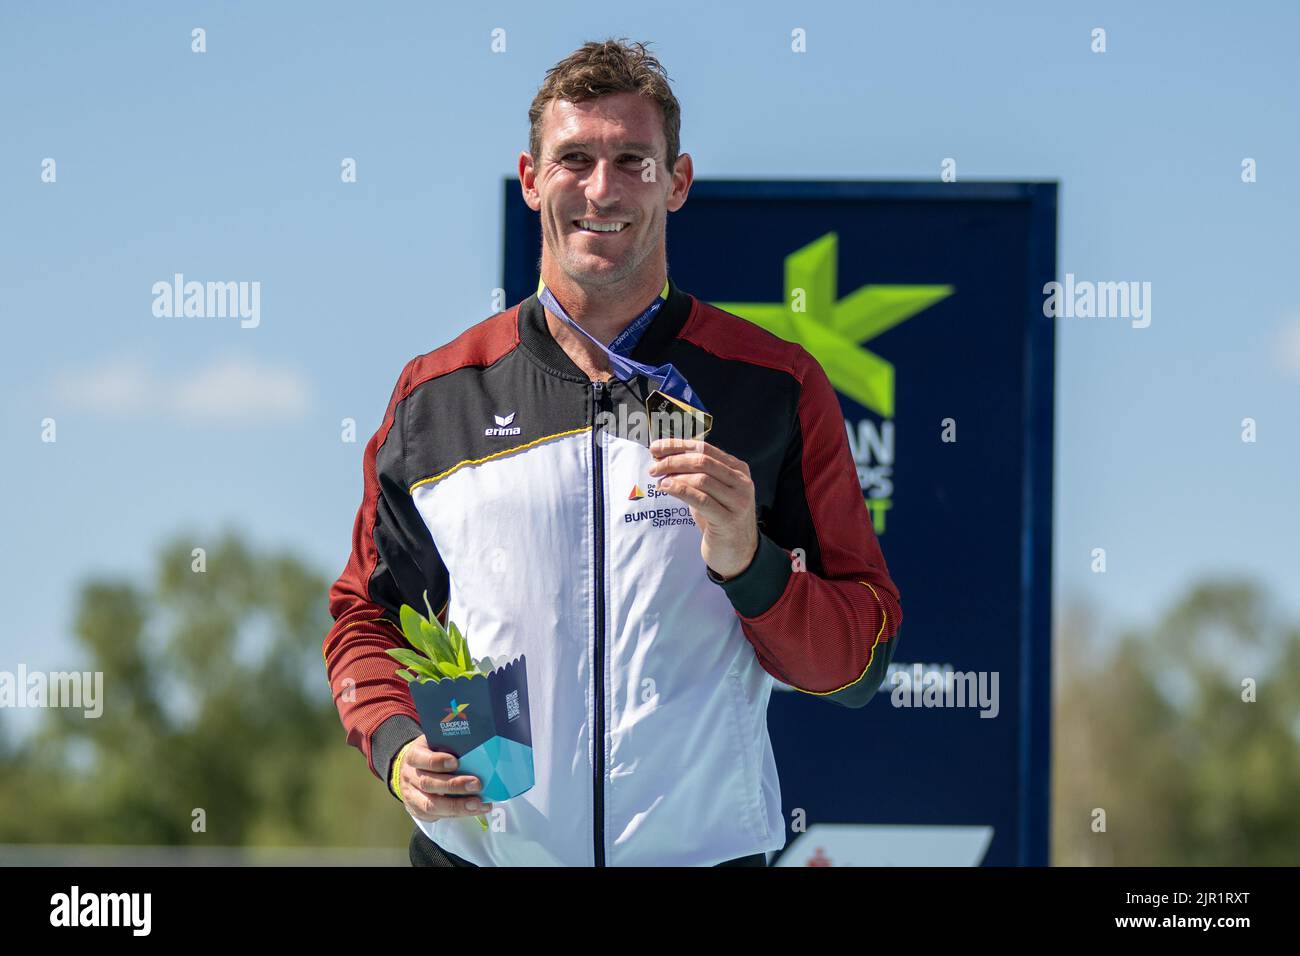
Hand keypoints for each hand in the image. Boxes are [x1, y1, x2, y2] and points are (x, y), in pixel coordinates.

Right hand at [397, 737, 492, 821]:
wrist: (412, 771)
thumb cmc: (431, 754)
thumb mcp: (435, 743)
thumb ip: (449, 745)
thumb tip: (476, 747)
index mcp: (413, 756)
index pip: (419, 758)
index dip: (436, 761)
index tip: (455, 762)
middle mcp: (410, 777)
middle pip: (428, 784)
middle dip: (453, 786)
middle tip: (476, 784)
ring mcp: (412, 797)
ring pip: (431, 805)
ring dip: (457, 806)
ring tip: (477, 803)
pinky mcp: (419, 811)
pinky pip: (438, 816)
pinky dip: (460, 813)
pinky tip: (476, 809)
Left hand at [648, 438, 758, 579]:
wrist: (738, 553)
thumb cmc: (720, 520)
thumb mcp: (712, 492)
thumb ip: (696, 475)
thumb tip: (664, 459)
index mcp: (738, 469)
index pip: (704, 448)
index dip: (677, 446)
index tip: (656, 447)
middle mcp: (741, 481)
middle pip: (702, 461)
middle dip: (674, 461)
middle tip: (654, 467)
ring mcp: (738, 501)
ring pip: (702, 478)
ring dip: (675, 476)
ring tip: (659, 480)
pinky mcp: (729, 519)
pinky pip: (701, 499)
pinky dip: (680, 490)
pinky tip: (666, 488)